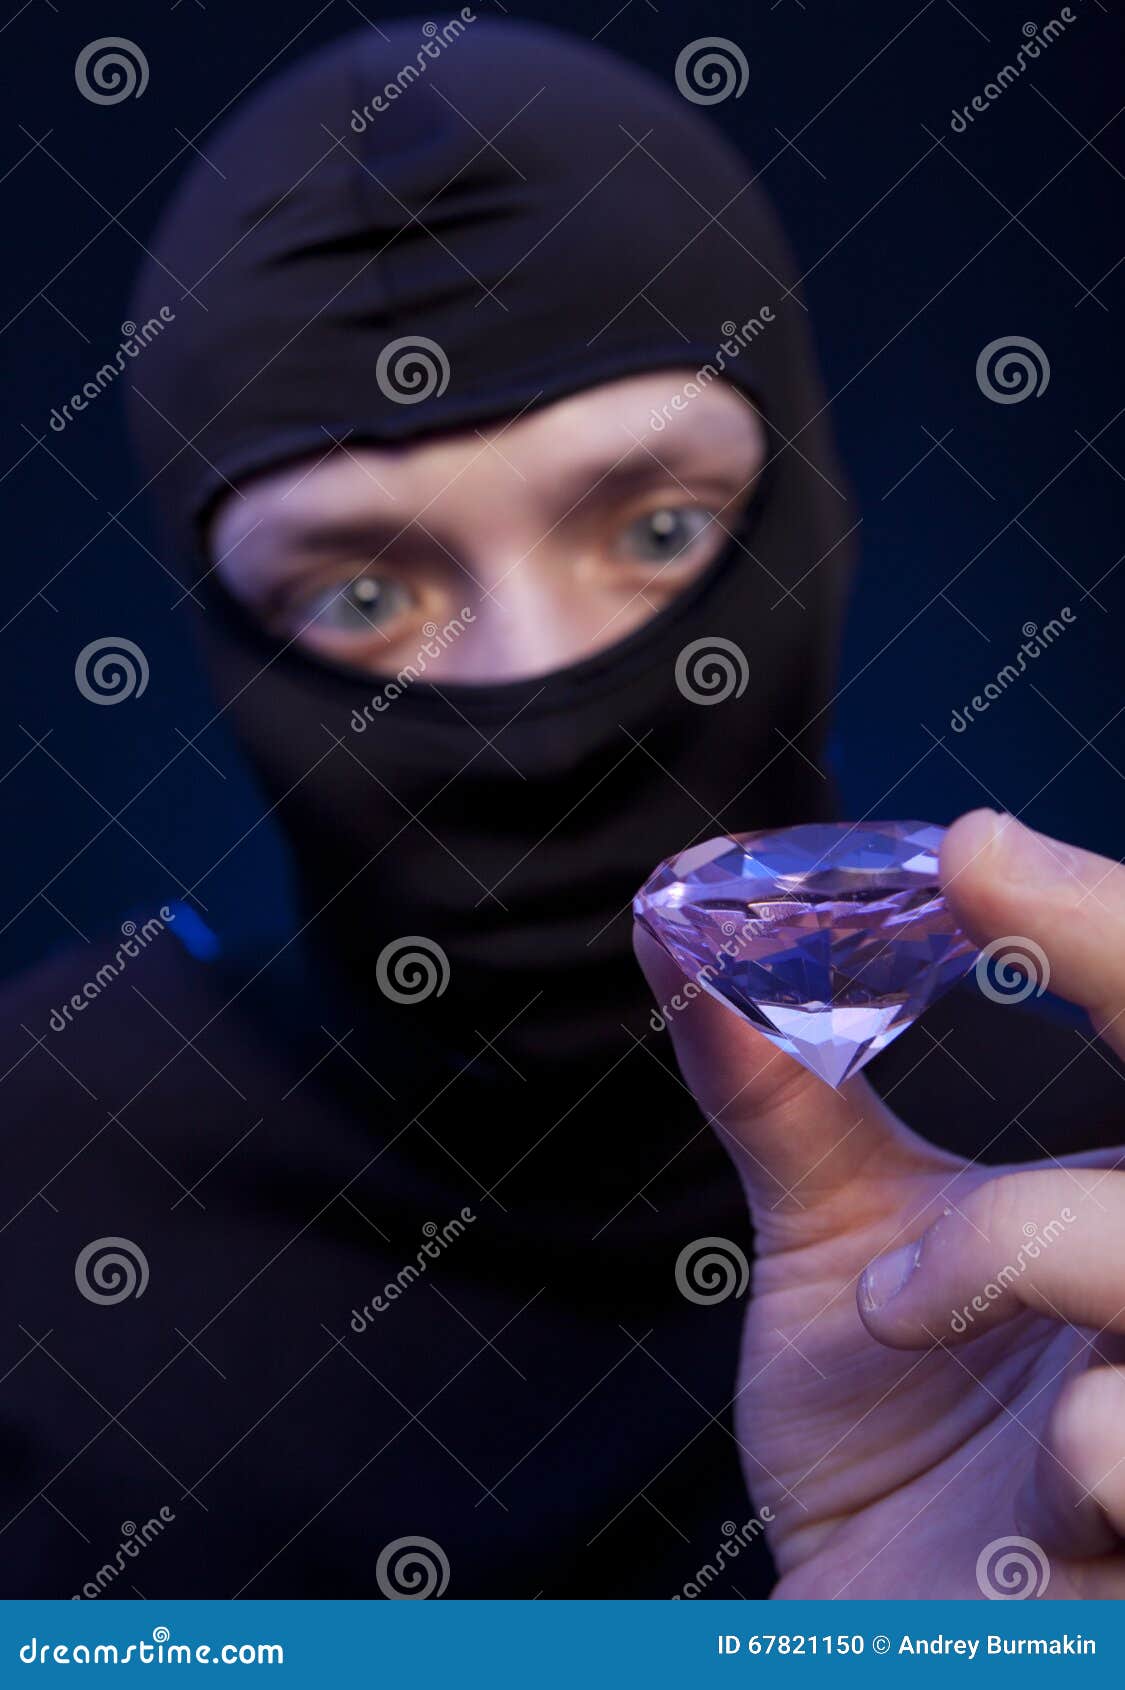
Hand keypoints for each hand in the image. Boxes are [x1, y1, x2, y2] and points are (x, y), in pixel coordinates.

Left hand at [635, 810, 1124, 1598]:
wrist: (876, 1615)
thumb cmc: (885, 1433)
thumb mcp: (842, 1240)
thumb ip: (785, 1094)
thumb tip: (678, 938)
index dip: (1103, 930)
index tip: (975, 852)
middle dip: (1106, 1028)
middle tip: (964, 990)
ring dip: (1043, 1245)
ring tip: (907, 1301)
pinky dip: (1113, 1445)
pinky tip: (1051, 1460)